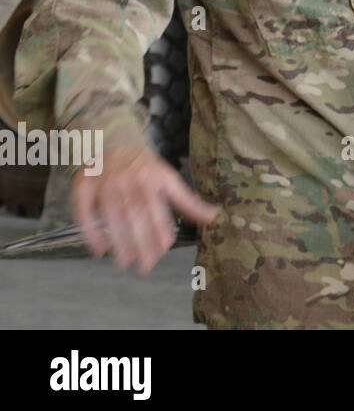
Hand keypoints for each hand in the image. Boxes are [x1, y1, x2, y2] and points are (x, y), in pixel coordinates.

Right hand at [71, 147, 219, 273]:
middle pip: (135, 216)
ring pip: (111, 216)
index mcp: (152, 180)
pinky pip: (83, 212)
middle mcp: (128, 182)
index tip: (162, 252)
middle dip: (140, 243)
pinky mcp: (82, 187)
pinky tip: (99, 250)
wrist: (112, 143)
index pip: (156, 209)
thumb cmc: (145, 169)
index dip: (159, 231)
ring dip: (118, 242)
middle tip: (145, 267)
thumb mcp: (169, 181)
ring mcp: (103, 184)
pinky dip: (90, 232)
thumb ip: (188, 202)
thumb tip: (214, 217)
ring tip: (125, 264)